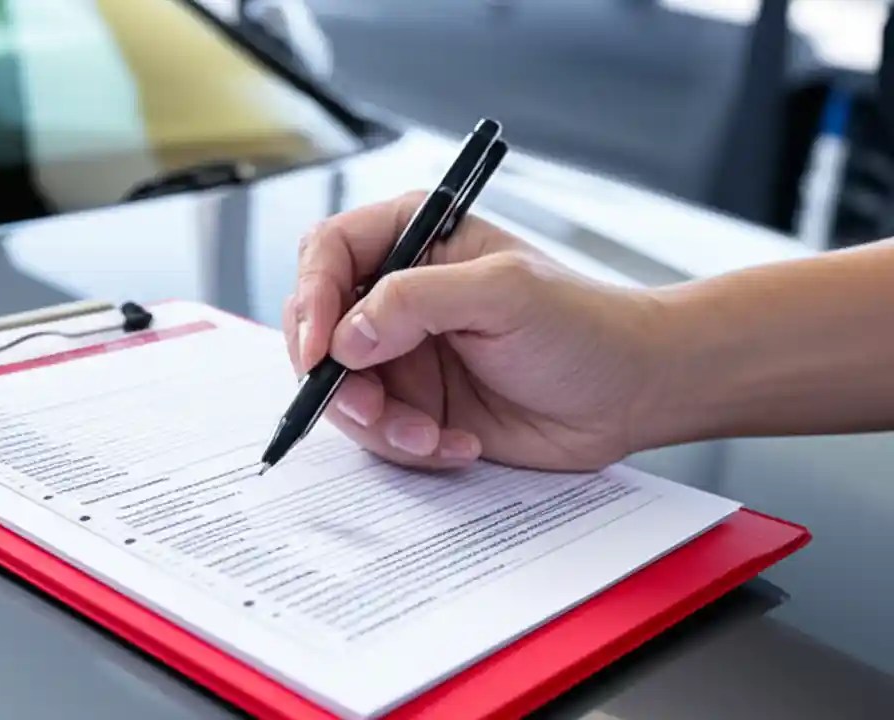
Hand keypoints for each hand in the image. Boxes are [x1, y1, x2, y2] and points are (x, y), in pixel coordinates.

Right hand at [285, 192, 666, 470]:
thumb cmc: (584, 326)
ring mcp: (402, 354)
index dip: (311, 298)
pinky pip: (377, 432)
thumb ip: (417, 300)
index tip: (318, 350)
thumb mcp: (504, 294)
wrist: (629, 396)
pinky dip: (407, 447)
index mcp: (413, 240)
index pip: (328, 253)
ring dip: (377, 423)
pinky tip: (458, 444)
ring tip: (430, 435)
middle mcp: (398, 295)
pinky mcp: (415, 405)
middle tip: (371, 408)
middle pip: (316, 328)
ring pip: (341, 390)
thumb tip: (345, 335)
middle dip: (336, 377)